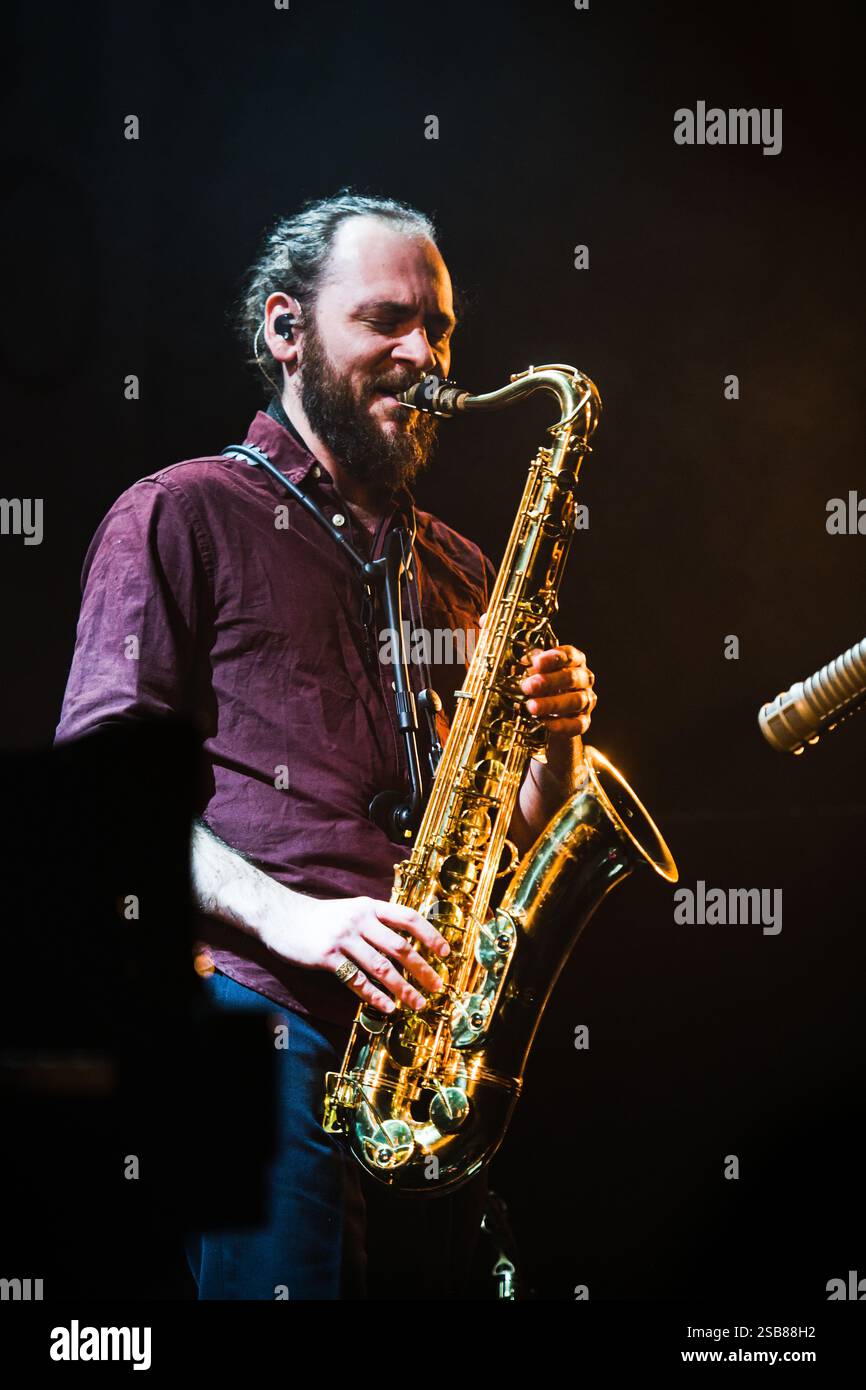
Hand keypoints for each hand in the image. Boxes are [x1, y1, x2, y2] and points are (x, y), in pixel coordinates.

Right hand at [263, 894, 450, 1013]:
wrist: (280, 916)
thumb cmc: (321, 918)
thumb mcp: (352, 910)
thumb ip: (376, 922)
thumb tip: (407, 942)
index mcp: (370, 907)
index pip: (409, 918)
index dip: (430, 936)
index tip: (445, 954)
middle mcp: (360, 920)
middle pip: (400, 947)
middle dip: (423, 969)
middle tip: (437, 987)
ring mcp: (344, 938)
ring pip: (381, 967)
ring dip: (403, 988)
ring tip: (417, 1004)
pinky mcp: (327, 957)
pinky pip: (356, 980)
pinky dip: (374, 995)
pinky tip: (387, 1007)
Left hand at [479, 612, 596, 738]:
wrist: (544, 716)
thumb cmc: (533, 681)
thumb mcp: (519, 662)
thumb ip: (505, 642)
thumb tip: (485, 619)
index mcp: (571, 659)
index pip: (569, 654)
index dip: (554, 657)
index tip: (536, 661)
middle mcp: (582, 678)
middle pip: (572, 677)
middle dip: (549, 681)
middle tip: (527, 686)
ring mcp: (584, 701)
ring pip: (576, 701)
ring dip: (553, 704)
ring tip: (531, 707)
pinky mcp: (582, 723)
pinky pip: (576, 725)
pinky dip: (560, 725)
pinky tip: (543, 724)